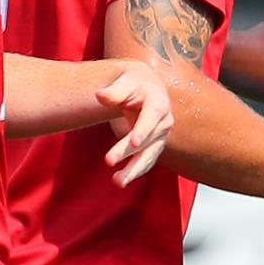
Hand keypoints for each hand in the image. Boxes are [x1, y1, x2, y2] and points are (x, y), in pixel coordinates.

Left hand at [98, 61, 174, 186]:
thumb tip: (100, 95)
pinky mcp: (153, 147)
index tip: (134, 142)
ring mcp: (159, 137)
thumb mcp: (125, 82)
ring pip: (149, 156)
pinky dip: (134, 171)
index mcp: (158, 103)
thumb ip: (114, 91)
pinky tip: (119, 180)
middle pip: (148, 140)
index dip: (143, 130)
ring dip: (134, 170)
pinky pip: (145, 161)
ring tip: (117, 182)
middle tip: (109, 160)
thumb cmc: (133, 84)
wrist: (144, 89)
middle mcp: (163, 122)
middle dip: (129, 152)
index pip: (151, 118)